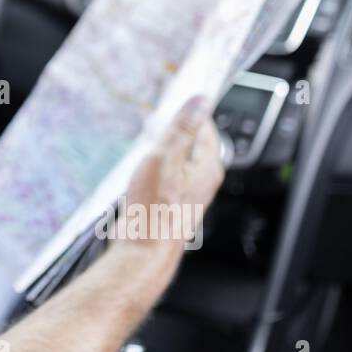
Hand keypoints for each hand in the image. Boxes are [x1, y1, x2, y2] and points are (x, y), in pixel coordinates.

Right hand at [119, 96, 224, 260]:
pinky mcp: (175, 204)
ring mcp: (191, 193)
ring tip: (147, 148)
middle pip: (193, 143)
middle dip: (174, 131)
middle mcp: (204, 180)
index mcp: (208, 165)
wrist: (144, 250)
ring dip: (164, 151)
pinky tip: (143, 172)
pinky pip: (170, 176)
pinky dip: (158, 168)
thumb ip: (182, 128)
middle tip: (155, 126)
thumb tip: (200, 101)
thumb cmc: (154, 209)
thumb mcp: (165, 157)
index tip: (170, 106)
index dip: (187, 113)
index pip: (204, 126)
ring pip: (180, 160)